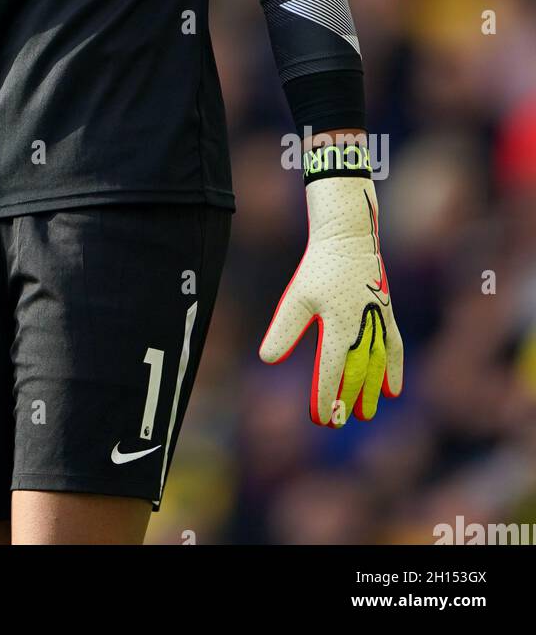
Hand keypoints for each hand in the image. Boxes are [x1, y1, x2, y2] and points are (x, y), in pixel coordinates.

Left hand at [259, 172, 403, 425]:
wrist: (348, 238)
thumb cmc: (318, 268)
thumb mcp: (296, 298)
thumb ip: (284, 330)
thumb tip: (267, 359)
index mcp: (337, 327)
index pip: (330, 373)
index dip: (325, 398)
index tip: (319, 420)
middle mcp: (361, 330)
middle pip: (355, 375)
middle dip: (347, 401)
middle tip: (338, 423)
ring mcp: (378, 323)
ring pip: (376, 367)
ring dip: (371, 392)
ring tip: (366, 414)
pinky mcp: (386, 315)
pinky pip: (393, 349)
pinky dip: (394, 370)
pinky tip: (393, 390)